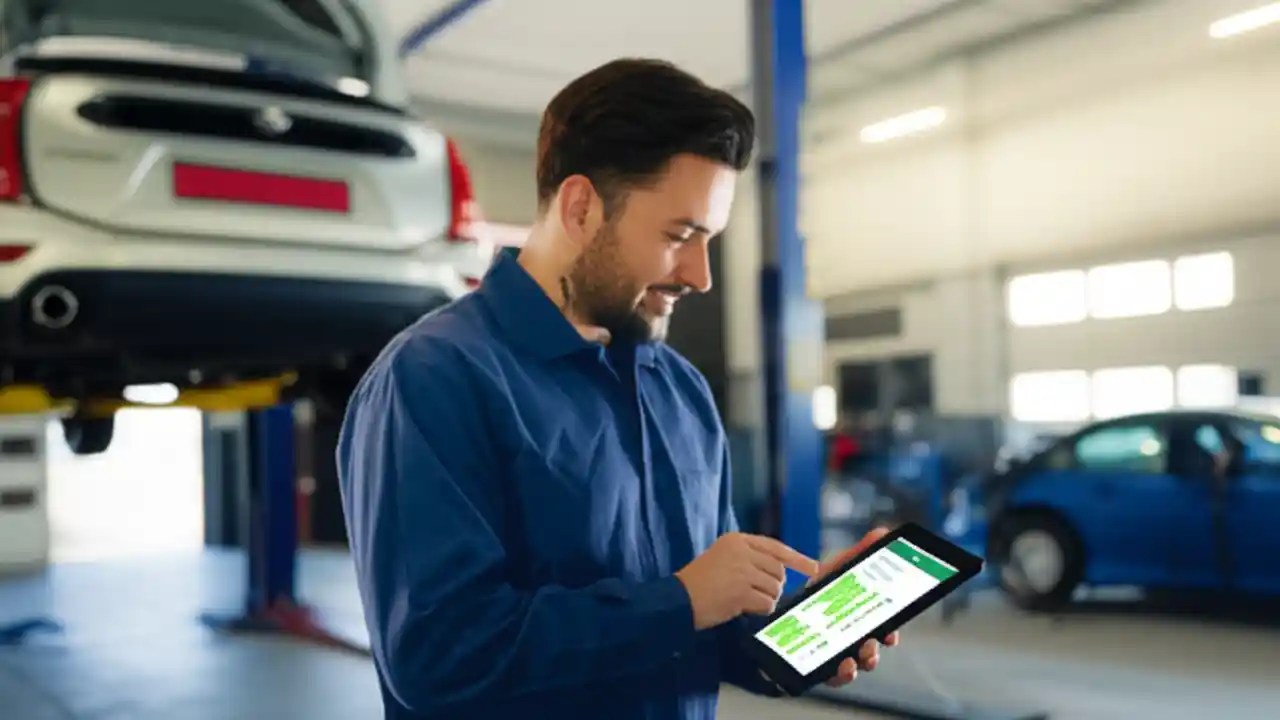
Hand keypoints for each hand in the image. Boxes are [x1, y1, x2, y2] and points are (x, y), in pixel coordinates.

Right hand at [675, 533, 818, 630]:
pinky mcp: (741, 591)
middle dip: (773, 586)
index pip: (775, 547)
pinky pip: (766, 603)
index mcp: (736, 540)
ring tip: (746, 601)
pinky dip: (761, 609)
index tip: (813, 568)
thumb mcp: (723, 557)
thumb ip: (749, 558)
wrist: (678, 599)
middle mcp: (741, 552)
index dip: (797, 559)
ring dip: (766, 599)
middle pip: (778, 571)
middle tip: (757, 594)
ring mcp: (742, 571)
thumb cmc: (699, 582)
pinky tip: (745, 609)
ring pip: (774, 588)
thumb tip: (780, 572)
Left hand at [809, 527, 903, 688]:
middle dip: (875, 652)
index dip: (890, 633)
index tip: (892, 632)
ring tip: (855, 659)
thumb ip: (859, 553)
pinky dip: (839, 675)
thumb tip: (882, 531)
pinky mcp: (818, 664)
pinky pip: (832, 676)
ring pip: (855, 667)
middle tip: (874, 643)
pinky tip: (838, 667)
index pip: (883, 631)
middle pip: (871, 652)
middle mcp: (852, 640)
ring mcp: (836, 654)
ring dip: (860, 665)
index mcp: (861, 620)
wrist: (784, 604)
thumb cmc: (819, 588)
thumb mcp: (838, 568)